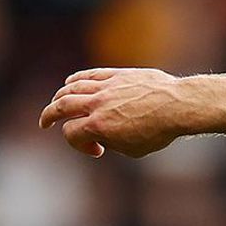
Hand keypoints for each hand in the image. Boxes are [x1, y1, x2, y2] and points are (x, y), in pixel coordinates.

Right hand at [39, 67, 182, 157]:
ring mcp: (106, 87)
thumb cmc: (160, 131)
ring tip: (57, 102)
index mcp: (99, 126)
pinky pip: (90, 74)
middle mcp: (97, 105)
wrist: (179, 106)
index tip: (98, 150)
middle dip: (49, 116)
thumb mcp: (134, 149)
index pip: (71, 133)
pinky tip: (71, 83)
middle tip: (45, 123)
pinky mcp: (117, 75)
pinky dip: (76, 80)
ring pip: (72, 88)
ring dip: (60, 96)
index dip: (79, 145)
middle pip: (61, 107)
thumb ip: (111, 142)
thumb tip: (102, 135)